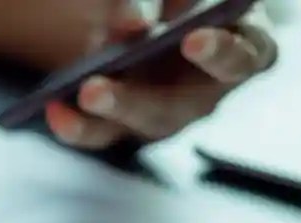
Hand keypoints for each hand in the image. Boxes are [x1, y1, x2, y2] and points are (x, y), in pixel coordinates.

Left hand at [47, 1, 278, 148]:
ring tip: (80, 93)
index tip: (193, 39)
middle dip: (136, 98)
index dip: (222, 51)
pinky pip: (105, 133)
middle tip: (95, 87)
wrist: (171, 10)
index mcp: (247, 46)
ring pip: (141, 123)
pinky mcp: (132, 122)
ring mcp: (172, 111)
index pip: (247, 56)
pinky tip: (53, 108)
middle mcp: (212, 90)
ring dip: (106, 113)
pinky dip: (77, 125)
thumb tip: (130, 27)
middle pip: (181, 105)